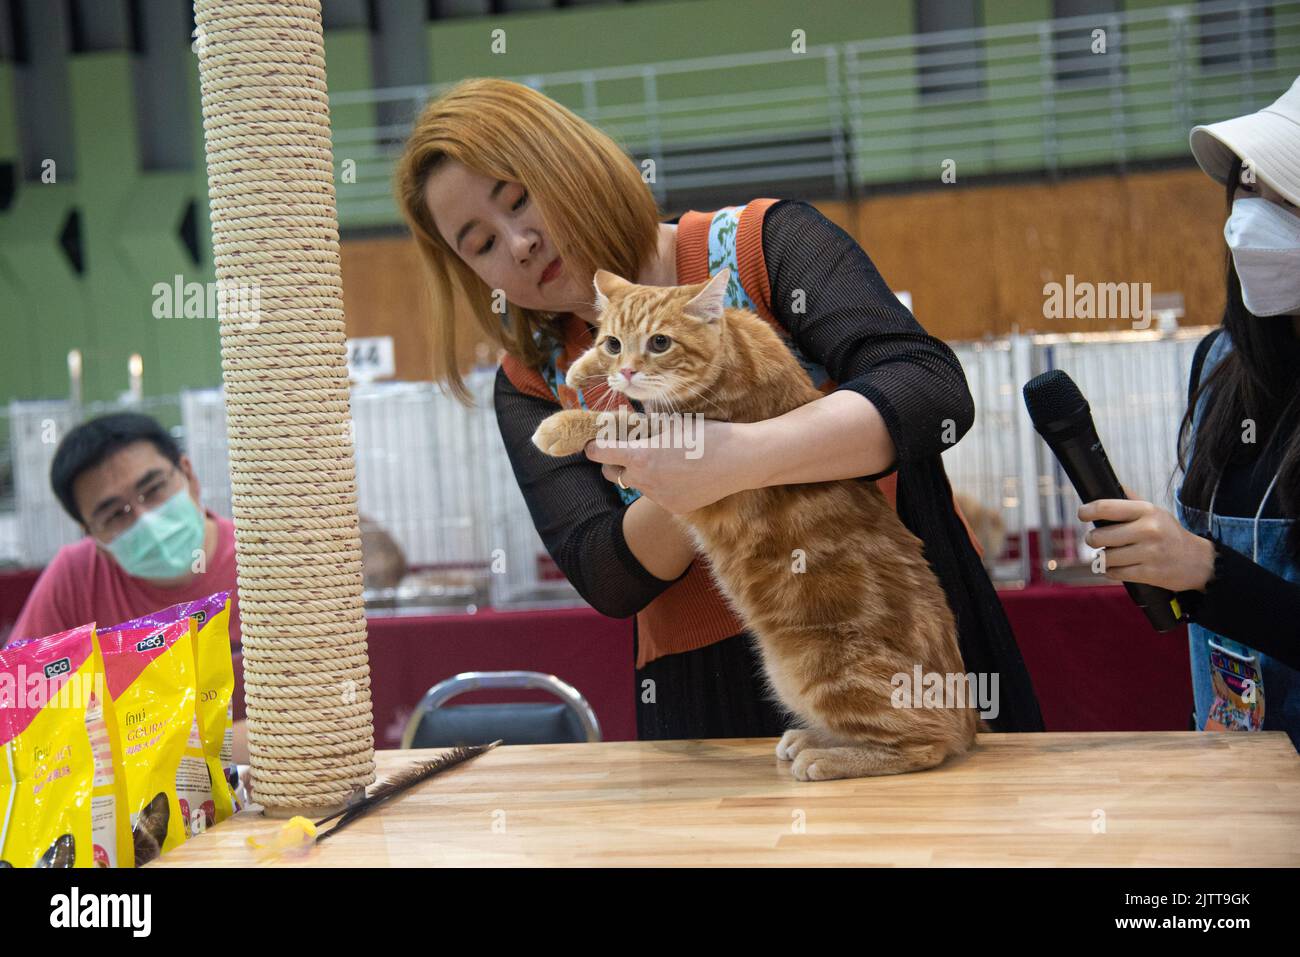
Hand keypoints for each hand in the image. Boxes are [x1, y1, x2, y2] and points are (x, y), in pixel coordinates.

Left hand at [583, 418, 759, 514]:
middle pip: (611, 474)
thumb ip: (645, 425)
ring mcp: (659, 497)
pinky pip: (657, 496)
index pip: (600, 453)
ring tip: (659, 460)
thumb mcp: (671, 423)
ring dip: (638, 473)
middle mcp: (645, 480)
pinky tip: (678, 475)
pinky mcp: (674, 507)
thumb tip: (628, 420)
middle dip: (612, 462)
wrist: (739, 460)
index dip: (594, 447)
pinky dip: (659, 485)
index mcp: (640, 455)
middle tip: (623, 451)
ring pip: (636, 485)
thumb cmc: (707, 434)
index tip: (594, 443)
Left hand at [1077, 485, 1216, 591]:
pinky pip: (1114, 573)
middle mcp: (1148, 530)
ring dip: (1103, 558)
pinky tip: (1117, 567)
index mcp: (1147, 511)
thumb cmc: (1169, 533)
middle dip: (1093, 539)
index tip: (1082, 514)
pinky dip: (1111, 571)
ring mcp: (1150, 553)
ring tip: (1110, 554)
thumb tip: (1108, 482)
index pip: (1105, 507)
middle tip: (1096, 540)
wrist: (1198, 561)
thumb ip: (1131, 499)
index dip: (1087, 511)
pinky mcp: (1150, 574)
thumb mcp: (1155, 511)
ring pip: (1105, 557)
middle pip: (1099, 536)